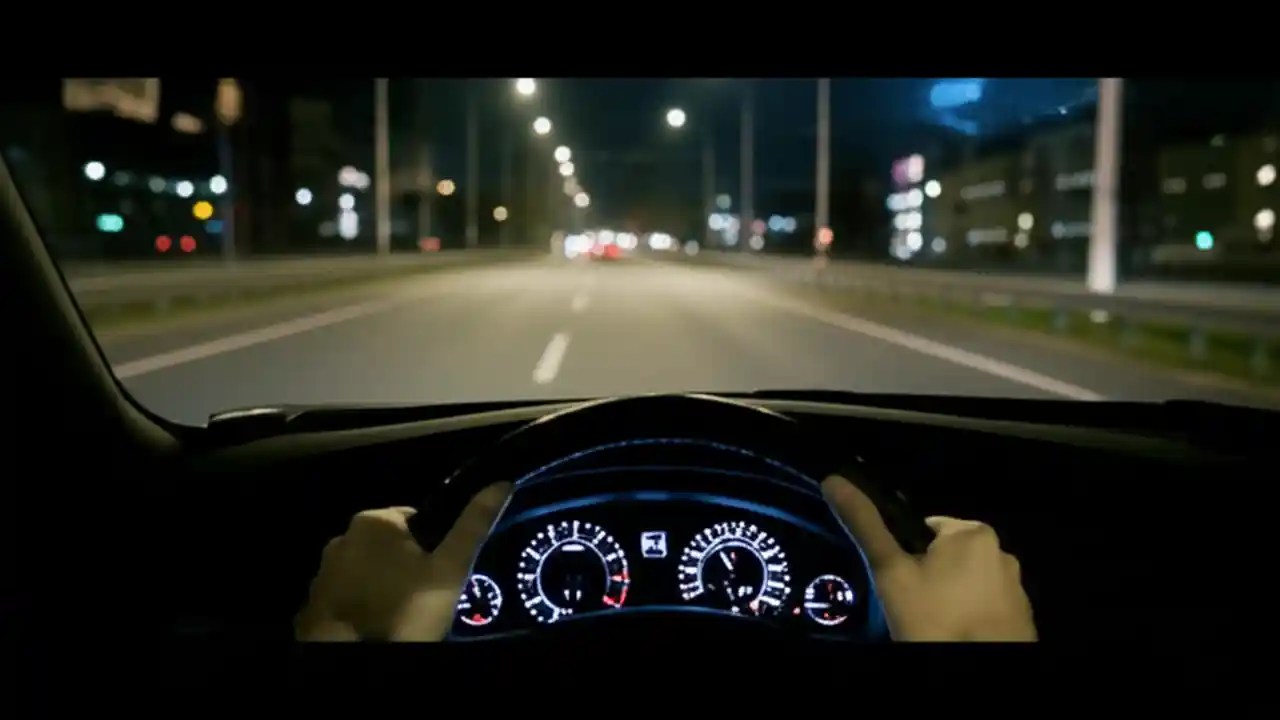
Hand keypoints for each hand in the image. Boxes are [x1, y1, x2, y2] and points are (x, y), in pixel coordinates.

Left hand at [295, 482, 512, 641]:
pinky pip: (347, 595)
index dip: (432, 547)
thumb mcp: (449, 569)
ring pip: (366, 571)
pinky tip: (376, 624)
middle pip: (388, 546)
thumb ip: (473, 526)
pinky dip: (361, 605)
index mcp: (373, 521)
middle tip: (424, 597)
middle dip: (405, 566)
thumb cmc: (404, 607)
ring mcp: (323, 571)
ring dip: (382, 586)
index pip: (414, 521)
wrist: (353, 655)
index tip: (439, 574)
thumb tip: (502, 484)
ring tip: (401, 614)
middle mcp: (341, 538)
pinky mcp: (313, 602)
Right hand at [822, 475, 1035, 641]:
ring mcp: (1017, 587)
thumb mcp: (892, 572)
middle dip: (932, 578)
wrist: (983, 666)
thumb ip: (866, 526)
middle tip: (916, 607)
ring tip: (936, 624)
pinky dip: (972, 616)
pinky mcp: (1023, 618)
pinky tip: (958, 632)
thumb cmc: (935, 617)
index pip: (925, 531)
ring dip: (952, 598)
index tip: (903, 584)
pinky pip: (986, 608)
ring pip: (968, 585)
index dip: (908, 557)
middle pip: (948, 558)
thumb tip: (832, 481)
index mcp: (973, 532)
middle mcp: (1003, 552)